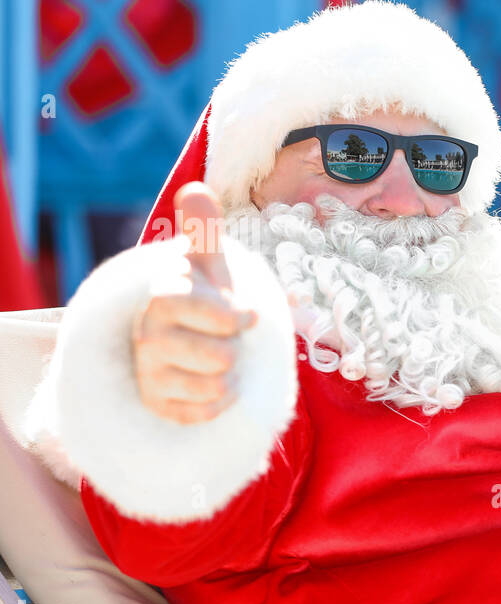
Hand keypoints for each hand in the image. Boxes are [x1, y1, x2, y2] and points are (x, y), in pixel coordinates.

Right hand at [132, 182, 256, 423]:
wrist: (191, 339)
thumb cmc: (206, 296)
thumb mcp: (210, 263)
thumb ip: (204, 229)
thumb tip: (196, 190)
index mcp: (164, 296)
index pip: (191, 307)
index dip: (228, 316)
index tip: (248, 317)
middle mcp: (149, 333)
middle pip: (215, 356)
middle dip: (235, 352)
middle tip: (229, 343)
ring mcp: (147, 369)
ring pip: (211, 386)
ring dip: (228, 378)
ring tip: (221, 364)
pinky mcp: (154, 401)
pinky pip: (199, 413)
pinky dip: (218, 403)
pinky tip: (215, 387)